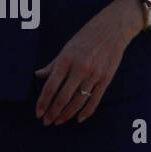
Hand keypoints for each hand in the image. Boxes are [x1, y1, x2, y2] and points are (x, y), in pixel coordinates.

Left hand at [34, 0, 141, 124]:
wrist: (112, 29)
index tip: (38, 112)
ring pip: (78, 101)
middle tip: (46, 122)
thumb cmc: (86, 37)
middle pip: (63, 96)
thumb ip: (53, 64)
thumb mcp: (66, 48)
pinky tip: (78, 119)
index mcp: (66, 59)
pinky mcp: (106, 79)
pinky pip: (95, 100)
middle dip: (53, 112)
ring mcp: (94, 75)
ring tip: (58, 121)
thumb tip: (38, 76)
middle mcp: (79, 68)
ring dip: (67, 114)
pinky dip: (86, 112)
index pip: (51, 86)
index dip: (43, 101)